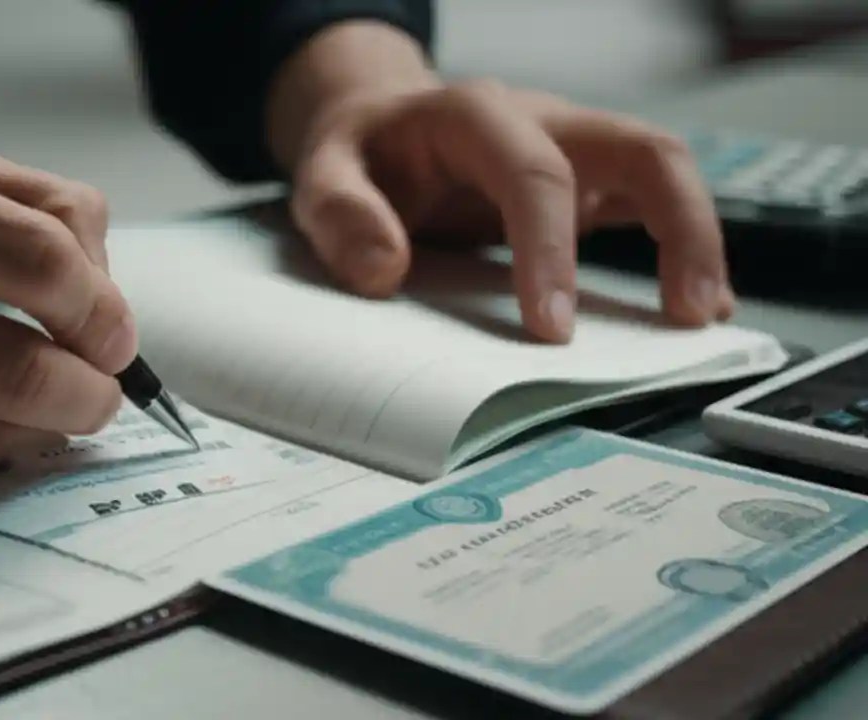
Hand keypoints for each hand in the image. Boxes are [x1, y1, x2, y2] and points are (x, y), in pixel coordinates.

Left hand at [288, 81, 734, 342]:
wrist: (377, 127)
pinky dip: (679, 250)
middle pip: (642, 151)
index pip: (534, 174)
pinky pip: (649, 204)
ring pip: (664, 171)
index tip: (551, 330)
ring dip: (696, 240)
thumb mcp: (322, 175)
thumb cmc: (359, 153)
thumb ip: (340, 215)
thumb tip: (382, 269)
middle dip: (677, 231)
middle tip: (681, 317)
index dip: (549, 251)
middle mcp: (540, 121)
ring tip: (700, 318)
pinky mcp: (585, 181)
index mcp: (474, 115)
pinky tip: (687, 306)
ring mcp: (572, 149)